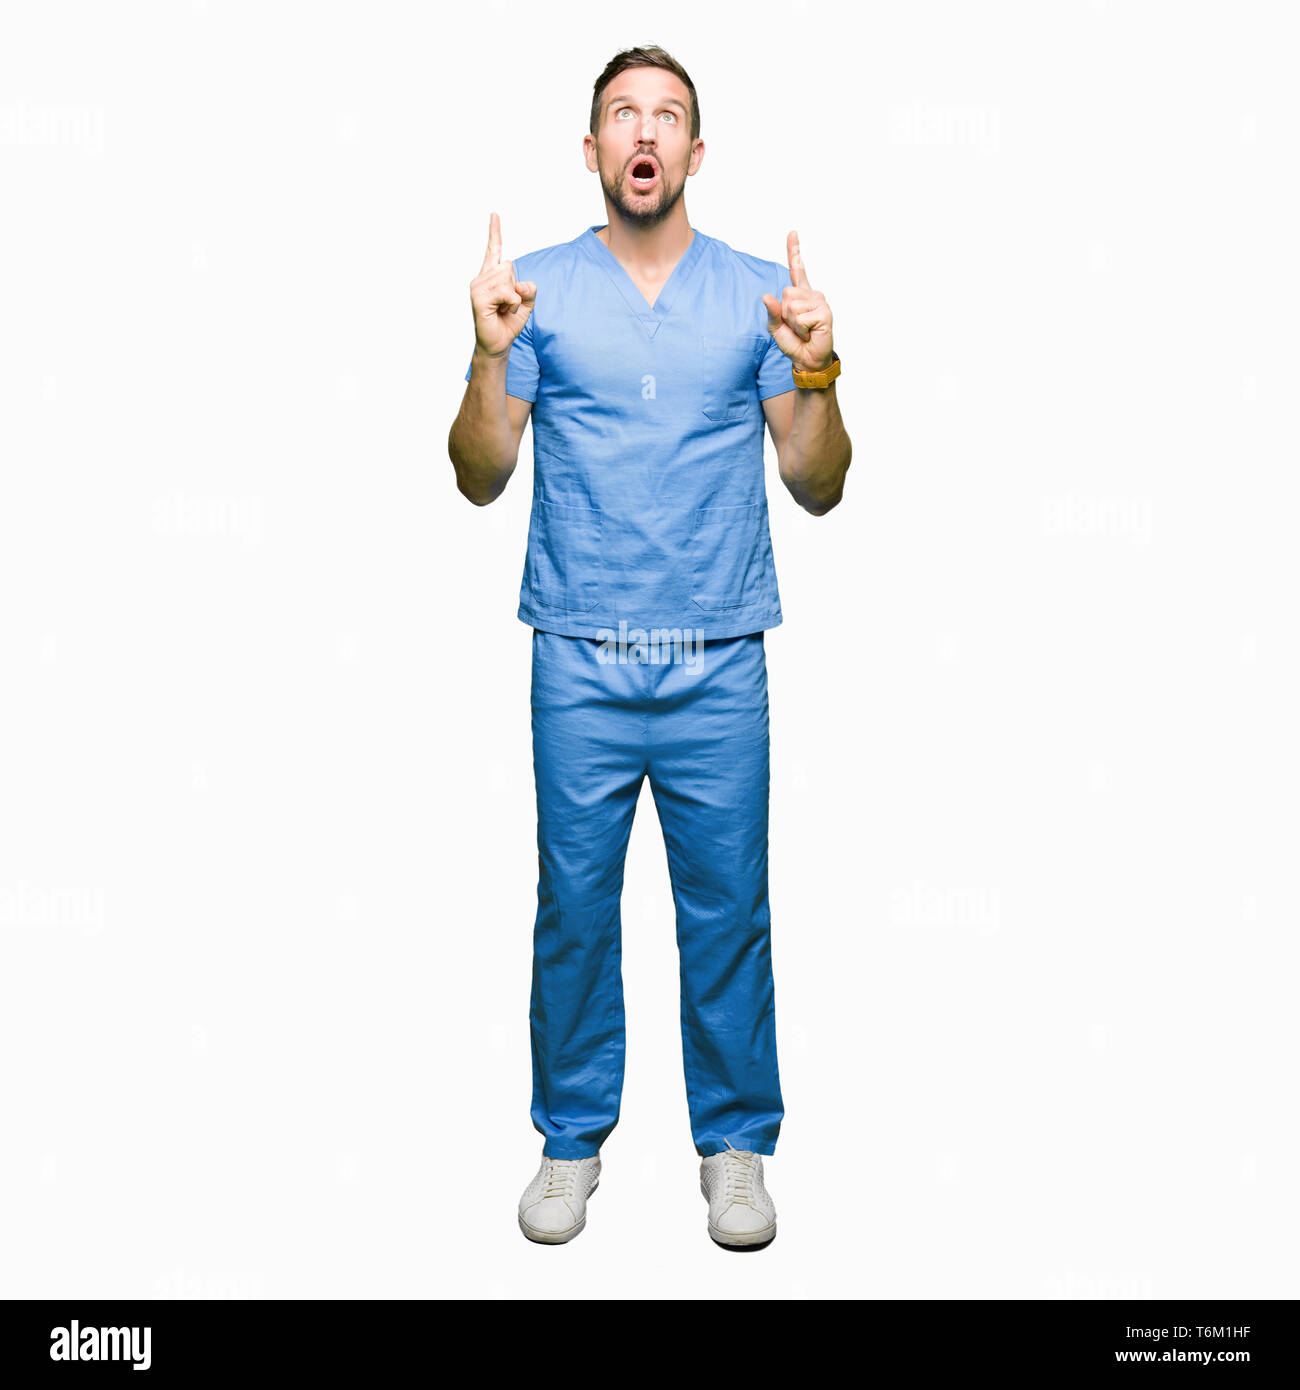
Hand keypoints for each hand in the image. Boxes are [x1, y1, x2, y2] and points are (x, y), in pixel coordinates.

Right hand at [470, 212, 536, 358]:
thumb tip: (522, 284)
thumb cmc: (508, 324)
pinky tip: (503, 312)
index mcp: (491, 276)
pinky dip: (512, 303)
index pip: (494, 250)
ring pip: (508, 278)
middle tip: (507, 305)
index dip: (495, 232)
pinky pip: (507, 292)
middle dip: (516, 287)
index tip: (494, 214)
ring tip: (503, 309)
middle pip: (509, 266)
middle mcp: (481, 278)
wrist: (497, 345)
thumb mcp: (526, 305)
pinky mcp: (478, 298)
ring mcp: (478, 286)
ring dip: (514, 298)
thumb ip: (530, 291)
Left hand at [761, 230, 834, 374]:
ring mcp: (820, 302)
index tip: (792, 233)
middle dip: (785, 314)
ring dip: (793, 323)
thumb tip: (766, 296)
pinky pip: (801, 317)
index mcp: (800, 294)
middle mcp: (812, 294)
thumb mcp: (776, 328)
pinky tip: (810, 333)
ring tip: (803, 330)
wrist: (808, 360)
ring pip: (792, 306)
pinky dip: (801, 329)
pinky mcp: (825, 313)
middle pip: (786, 294)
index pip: (796, 269)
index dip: (794, 251)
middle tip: (796, 327)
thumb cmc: (794, 343)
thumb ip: (772, 312)